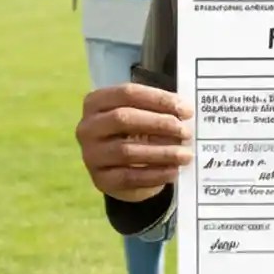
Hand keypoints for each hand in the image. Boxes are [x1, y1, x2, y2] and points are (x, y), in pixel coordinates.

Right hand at [76, 83, 193, 202]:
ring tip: (185, 154)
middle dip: (160, 124)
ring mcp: (91, 155)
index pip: (128, 93)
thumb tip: (185, 112)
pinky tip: (173, 171)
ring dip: (161, 152)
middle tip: (185, 132)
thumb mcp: (142, 114)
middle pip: (124, 118)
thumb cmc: (135, 131)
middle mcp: (87, 127)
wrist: (120, 167)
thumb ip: (159, 109)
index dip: (159, 99)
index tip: (186, 109)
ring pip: (126, 151)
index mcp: (96, 102)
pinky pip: (128, 177)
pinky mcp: (100, 180)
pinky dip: (154, 174)